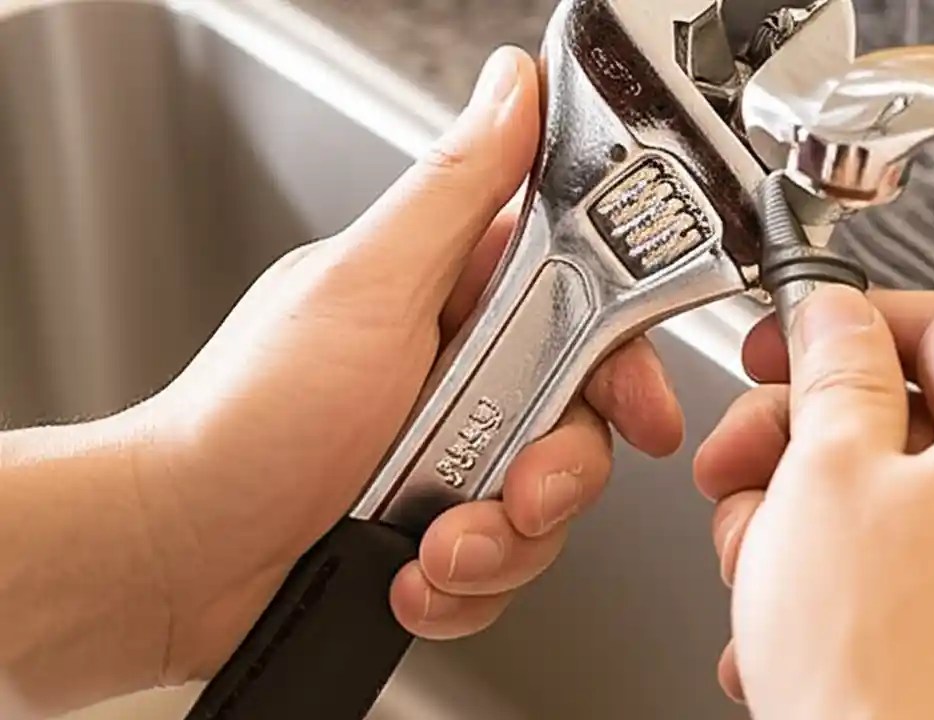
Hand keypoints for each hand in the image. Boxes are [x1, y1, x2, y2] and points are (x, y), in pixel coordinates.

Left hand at [123, 47, 682, 681]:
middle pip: (583, 421)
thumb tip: (510, 85)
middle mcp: (461, 378)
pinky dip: (464, 588)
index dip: (624, 360)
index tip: (638, 409)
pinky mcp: (439, 532)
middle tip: (513, 493)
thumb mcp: (366, 287)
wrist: (175, 557)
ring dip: (501, 545)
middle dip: (555, 476)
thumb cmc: (246, 419)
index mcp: (455, 298)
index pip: (586, 306)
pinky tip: (411, 577)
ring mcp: (450, 460)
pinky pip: (505, 568)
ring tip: (434, 548)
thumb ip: (457, 188)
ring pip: (549, 506)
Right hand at [694, 288, 933, 718]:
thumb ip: (834, 372)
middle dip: (799, 435)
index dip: (855, 316)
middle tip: (738, 459)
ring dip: (794, 516)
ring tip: (749, 562)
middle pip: (906, 420)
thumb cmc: (876, 665)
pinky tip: (771, 619)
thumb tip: (836, 315)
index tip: (789, 336)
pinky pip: (891, 572)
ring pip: (885, 501)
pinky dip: (823, 578)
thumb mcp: (827, 474)